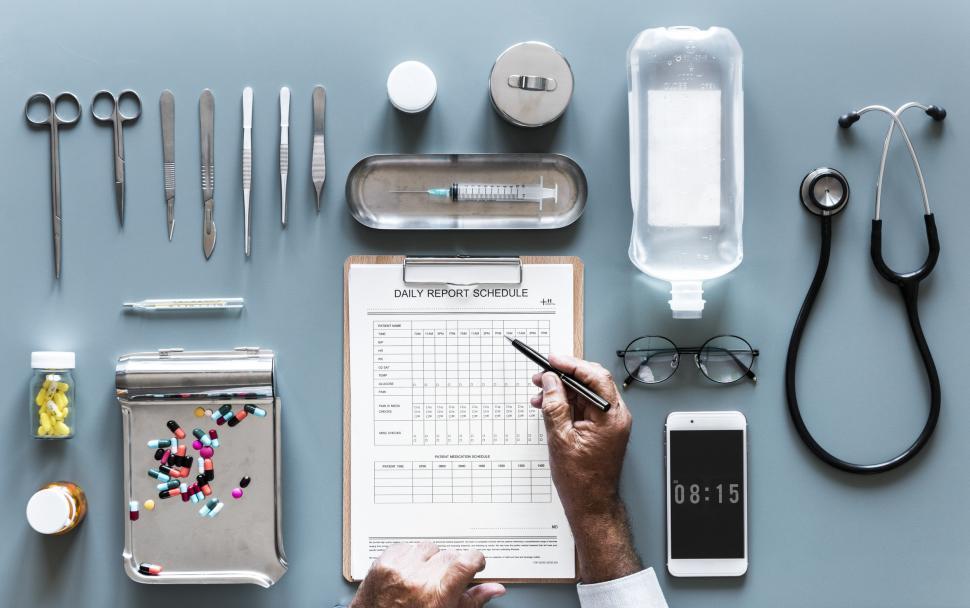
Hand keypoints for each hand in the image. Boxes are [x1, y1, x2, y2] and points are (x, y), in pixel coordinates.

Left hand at [350, 543, 505, 607]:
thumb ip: (472, 601)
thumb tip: (495, 589)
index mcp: (437, 594)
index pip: (466, 561)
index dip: (475, 560)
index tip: (475, 564)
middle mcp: (417, 579)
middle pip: (449, 554)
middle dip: (450, 566)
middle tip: (444, 582)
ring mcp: (398, 569)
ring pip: (428, 547)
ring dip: (429, 559)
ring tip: (423, 579)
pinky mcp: (382, 564)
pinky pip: (405, 547)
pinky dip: (408, 557)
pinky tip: (408, 573)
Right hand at [531, 355, 641, 582]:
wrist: (590, 504)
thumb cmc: (581, 480)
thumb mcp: (560, 439)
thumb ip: (555, 406)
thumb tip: (550, 381)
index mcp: (611, 417)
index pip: (595, 377)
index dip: (571, 365)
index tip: (552, 361)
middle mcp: (614, 416)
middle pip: (591, 382)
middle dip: (564, 376)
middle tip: (541, 376)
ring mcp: (609, 422)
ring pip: (584, 394)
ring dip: (561, 391)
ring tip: (539, 395)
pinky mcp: (601, 428)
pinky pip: (583, 407)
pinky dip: (566, 404)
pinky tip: (548, 407)